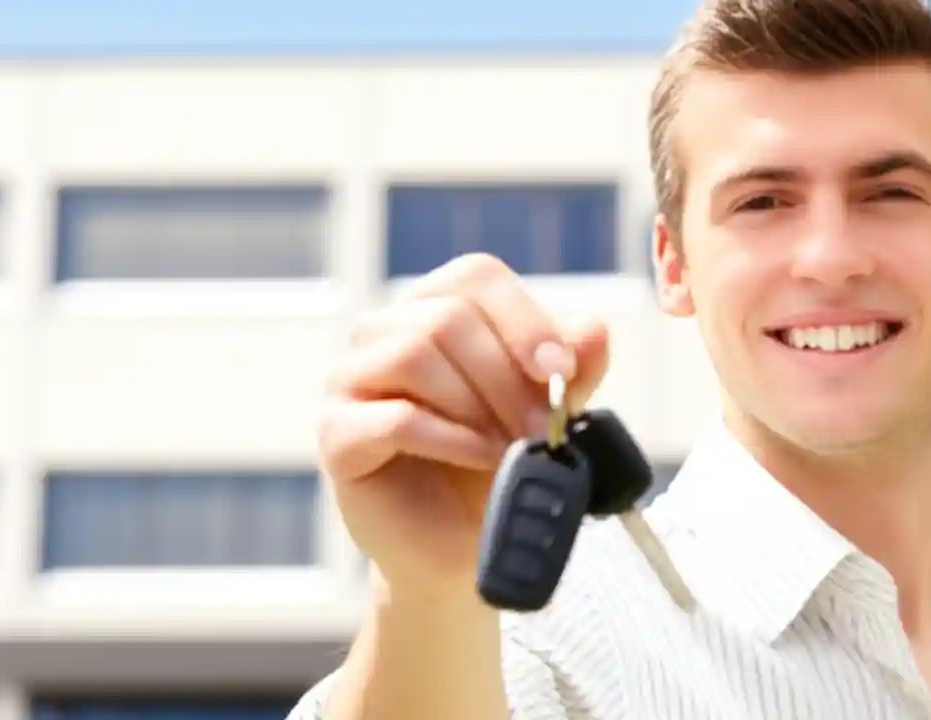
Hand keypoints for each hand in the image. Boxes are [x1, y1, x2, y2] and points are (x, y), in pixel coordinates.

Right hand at [319, 253, 609, 599]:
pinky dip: (451, 438)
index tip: (561, 370)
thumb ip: (572, 368)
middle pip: (446, 317)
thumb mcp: (547, 409)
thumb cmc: (498, 466)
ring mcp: (349, 382)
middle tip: (542, 430)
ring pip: (414, 354)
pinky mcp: (337, 436)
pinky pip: (393, 417)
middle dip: (506, 377)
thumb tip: (594, 332)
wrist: (463, 548)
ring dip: (477, 405)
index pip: (473, 276)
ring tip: (509, 449)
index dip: (522, 318)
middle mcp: (381, 333)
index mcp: (432, 309)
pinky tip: (482, 460)